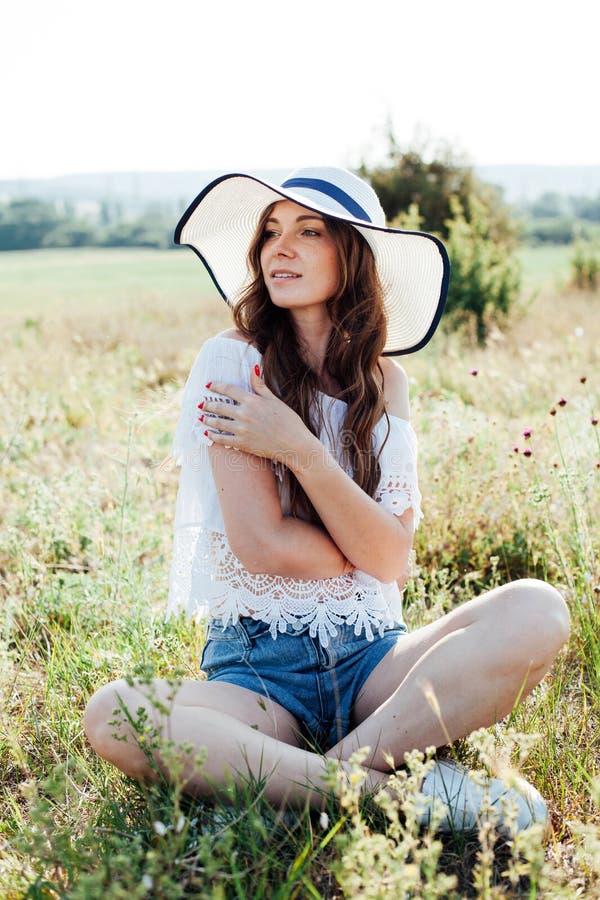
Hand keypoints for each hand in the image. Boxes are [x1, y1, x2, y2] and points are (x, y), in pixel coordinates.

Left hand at [200, 365, 317, 463]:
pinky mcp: (242, 443)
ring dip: (207, 419)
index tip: (209, 386)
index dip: (216, 386)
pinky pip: (222, 439)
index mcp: (252, 400)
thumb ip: (260, 386)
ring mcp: (242, 429)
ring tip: (201, 417)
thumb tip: (253, 368)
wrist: (294, 444)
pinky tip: (207, 433)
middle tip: (201, 404)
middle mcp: (244, 414)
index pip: (229, 390)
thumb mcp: (274, 400)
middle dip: (208, 404)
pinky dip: (213, 435)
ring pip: (218, 422)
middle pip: (219, 406)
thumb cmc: (288, 421)